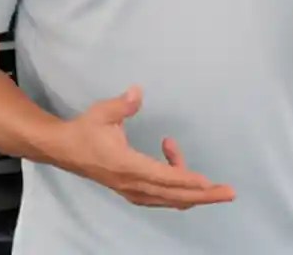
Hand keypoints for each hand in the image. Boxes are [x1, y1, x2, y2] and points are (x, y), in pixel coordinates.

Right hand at [55, 86, 235, 209]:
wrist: (63, 150)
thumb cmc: (84, 130)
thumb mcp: (101, 113)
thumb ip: (121, 105)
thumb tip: (137, 92)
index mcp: (125, 165)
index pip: (162, 177)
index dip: (186, 179)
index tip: (208, 182)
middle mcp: (132, 184)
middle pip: (174, 196)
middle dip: (203, 195)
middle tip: (229, 192)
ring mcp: (132, 190)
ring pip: (170, 199)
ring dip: (193, 191)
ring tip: (212, 181)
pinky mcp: (132, 191)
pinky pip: (162, 196)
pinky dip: (176, 185)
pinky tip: (175, 160)